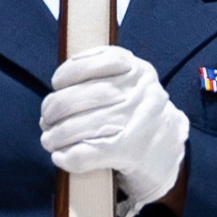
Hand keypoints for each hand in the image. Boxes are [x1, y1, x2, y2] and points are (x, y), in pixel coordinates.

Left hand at [38, 45, 188, 213]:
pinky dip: (68, 156)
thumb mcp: (133, 87)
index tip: (57, 83)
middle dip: (56, 106)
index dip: (70, 70)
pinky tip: (61, 157)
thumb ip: (104, 77)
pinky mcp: (131, 152)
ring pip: (82, 125)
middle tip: (46, 117)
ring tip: (49, 139)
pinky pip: (88, 153)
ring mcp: (137, 122)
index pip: (100, 60)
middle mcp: (141, 93)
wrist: (170, 154)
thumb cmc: (139, 117)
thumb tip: (58, 89)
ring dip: (56, 135)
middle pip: (85, 95)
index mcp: (140, 71)